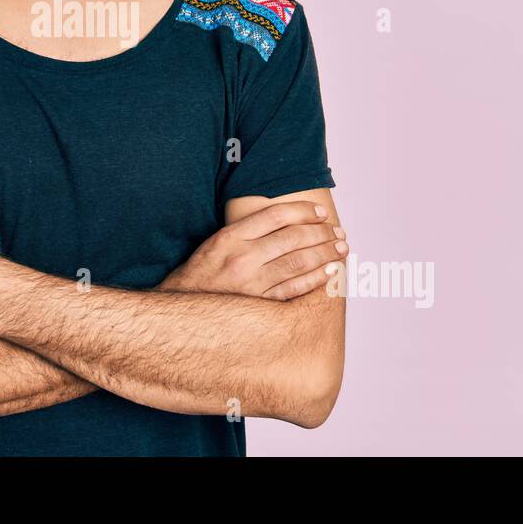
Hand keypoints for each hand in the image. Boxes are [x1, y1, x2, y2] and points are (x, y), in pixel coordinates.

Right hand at [157, 200, 345, 300]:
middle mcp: (242, 257)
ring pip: (298, 262)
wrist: (180, 311)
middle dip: (321, 233)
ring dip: (325, 253)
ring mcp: (252, 282)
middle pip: (293, 238)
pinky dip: (316, 279)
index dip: (303, 212)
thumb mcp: (214, 244)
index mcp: (230, 237)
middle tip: (339, 232)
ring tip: (341, 248)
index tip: (321, 214)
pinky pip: (295, 289)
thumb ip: (245, 232)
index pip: (276, 215)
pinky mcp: (259, 305)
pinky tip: (330, 272)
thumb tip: (285, 222)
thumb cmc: (200, 275)